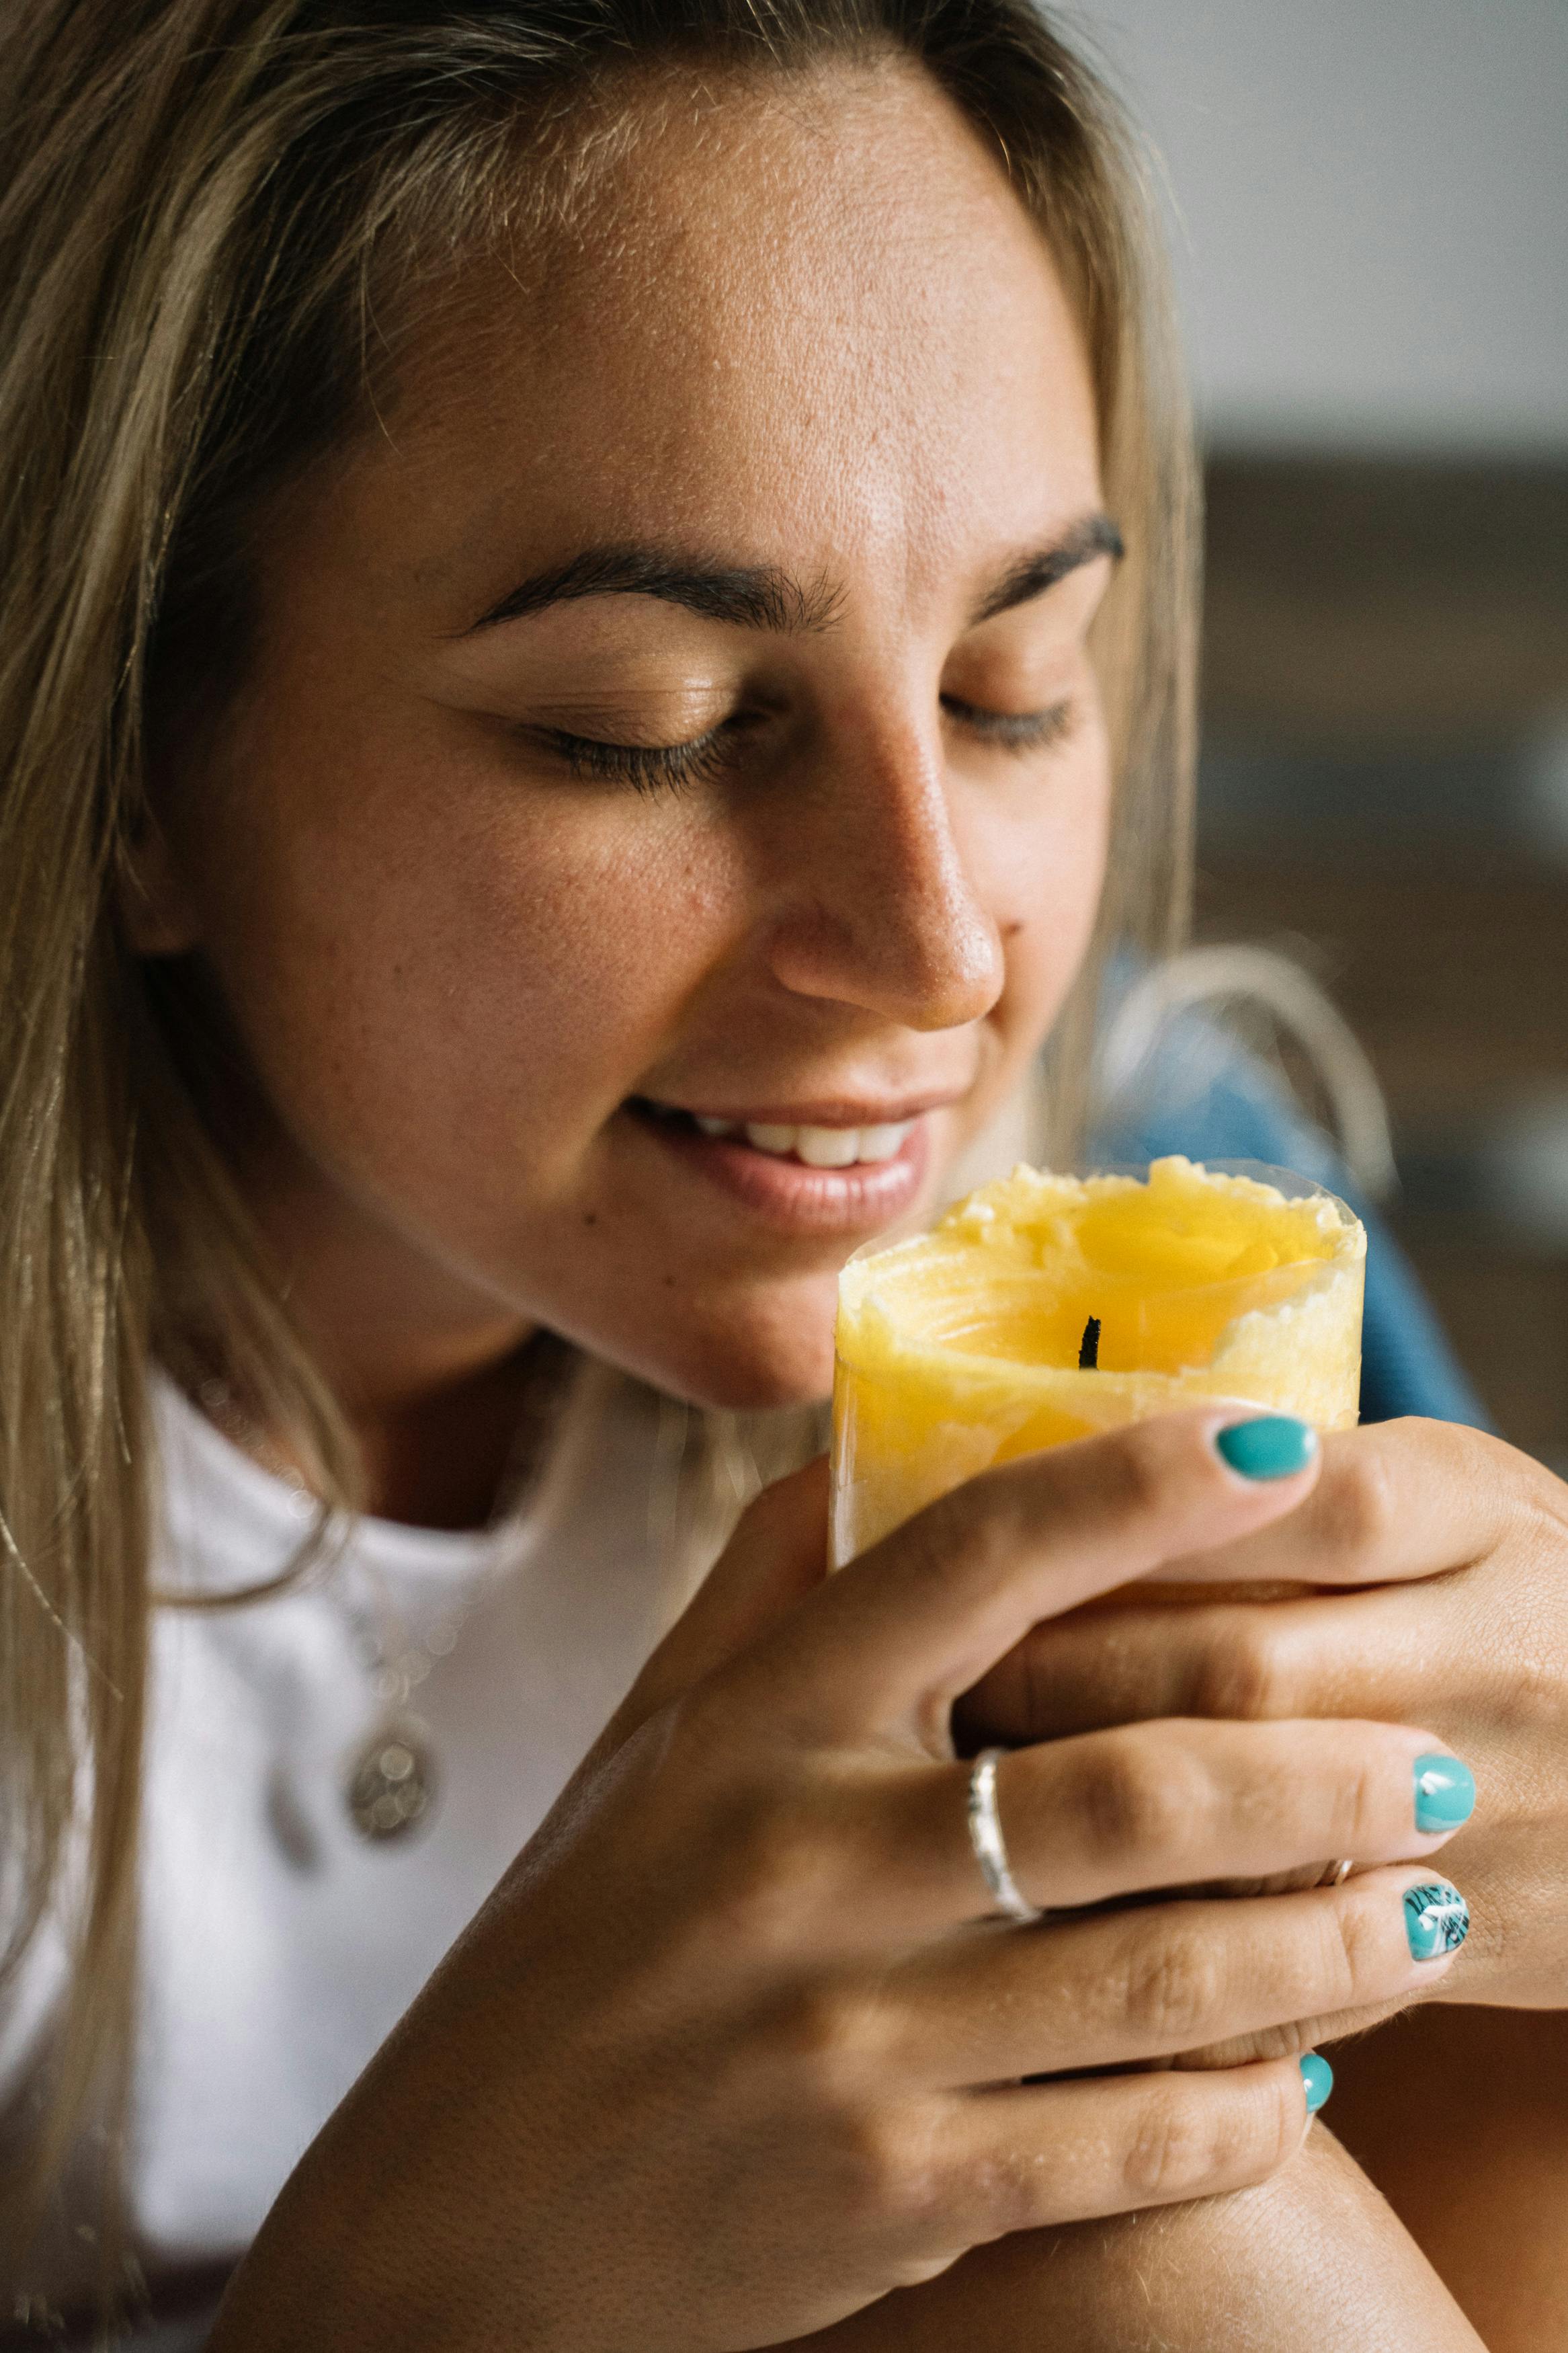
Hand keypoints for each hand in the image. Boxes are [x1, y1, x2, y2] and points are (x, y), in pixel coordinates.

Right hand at [211, 1413, 1470, 2352]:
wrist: (455, 2231)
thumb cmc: (566, 1956)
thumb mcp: (641, 1749)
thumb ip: (759, 1595)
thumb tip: (863, 1449)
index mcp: (755, 1725)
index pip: (975, 1555)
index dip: (1141, 1486)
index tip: (1278, 1453)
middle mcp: (809, 1860)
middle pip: (1135, 1777)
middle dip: (1323, 1766)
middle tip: (1431, 1758)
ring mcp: (854, 2036)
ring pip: (1169, 1965)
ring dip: (1330, 1932)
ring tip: (1422, 1900)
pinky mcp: (892, 2194)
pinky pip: (1133, 2139)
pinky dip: (1250, 2103)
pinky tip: (1309, 2068)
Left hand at [962, 1417, 1567, 2013]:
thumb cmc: (1518, 1600)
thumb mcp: (1453, 1499)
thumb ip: (1300, 1483)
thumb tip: (1061, 1465)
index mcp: (1476, 1516)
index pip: (1295, 1501)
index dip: (1130, 1522)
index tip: (996, 1542)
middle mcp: (1496, 1655)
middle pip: (1232, 1668)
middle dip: (1055, 1679)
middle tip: (923, 1685)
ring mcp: (1496, 1809)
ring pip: (1246, 1830)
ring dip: (1083, 1824)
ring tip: (951, 1806)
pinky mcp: (1475, 1941)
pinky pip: (1294, 1972)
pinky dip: (1162, 1958)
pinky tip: (1050, 1941)